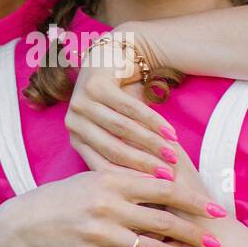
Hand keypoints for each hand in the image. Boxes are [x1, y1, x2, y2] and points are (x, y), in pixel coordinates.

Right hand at [13, 166, 225, 246]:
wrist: (26, 224)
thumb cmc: (65, 198)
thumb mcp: (94, 179)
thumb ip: (129, 178)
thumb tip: (166, 177)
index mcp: (112, 180)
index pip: (163, 189)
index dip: (193, 201)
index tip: (216, 209)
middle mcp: (108, 206)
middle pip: (163, 221)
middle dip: (194, 233)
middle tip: (216, 240)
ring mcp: (99, 234)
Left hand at [66, 35, 180, 175]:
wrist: (112, 57)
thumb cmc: (118, 101)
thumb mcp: (118, 129)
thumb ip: (127, 151)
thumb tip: (149, 187)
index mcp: (76, 138)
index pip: (102, 165)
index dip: (130, 178)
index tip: (154, 189)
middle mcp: (73, 121)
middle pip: (113, 149)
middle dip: (143, 165)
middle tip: (168, 177)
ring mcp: (81, 101)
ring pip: (123, 129)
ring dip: (151, 144)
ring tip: (173, 155)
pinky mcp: (95, 85)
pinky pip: (130, 108)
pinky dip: (152, 122)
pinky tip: (171, 133)